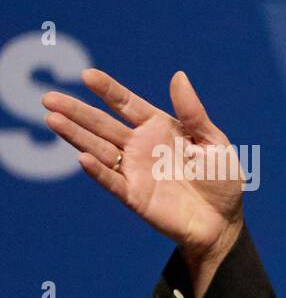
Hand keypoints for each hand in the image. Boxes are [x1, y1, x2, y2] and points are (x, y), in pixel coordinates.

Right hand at [42, 69, 244, 261]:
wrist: (224, 221)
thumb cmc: (221, 179)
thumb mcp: (214, 142)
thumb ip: (193, 112)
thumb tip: (178, 76)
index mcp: (159, 128)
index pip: (127, 104)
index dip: (108, 90)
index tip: (87, 75)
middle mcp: (140, 147)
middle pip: (102, 124)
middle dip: (76, 110)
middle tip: (48, 97)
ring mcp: (134, 171)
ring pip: (98, 149)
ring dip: (75, 135)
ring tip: (52, 119)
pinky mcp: (134, 196)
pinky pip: (112, 181)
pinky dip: (97, 170)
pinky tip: (81, 157)